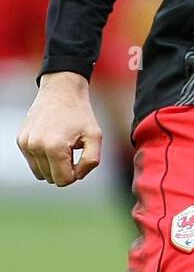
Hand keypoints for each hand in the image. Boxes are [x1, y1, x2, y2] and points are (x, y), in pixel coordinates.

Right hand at [17, 72, 102, 186]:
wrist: (61, 90)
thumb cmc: (81, 114)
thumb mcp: (95, 136)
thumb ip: (91, 161)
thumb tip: (76, 176)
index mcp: (54, 147)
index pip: (63, 181)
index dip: (74, 174)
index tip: (79, 158)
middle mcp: (35, 146)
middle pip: (51, 178)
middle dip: (63, 169)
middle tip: (71, 149)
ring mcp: (25, 143)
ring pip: (40, 173)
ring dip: (52, 165)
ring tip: (62, 146)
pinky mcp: (21, 140)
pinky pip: (33, 162)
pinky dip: (43, 157)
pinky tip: (52, 141)